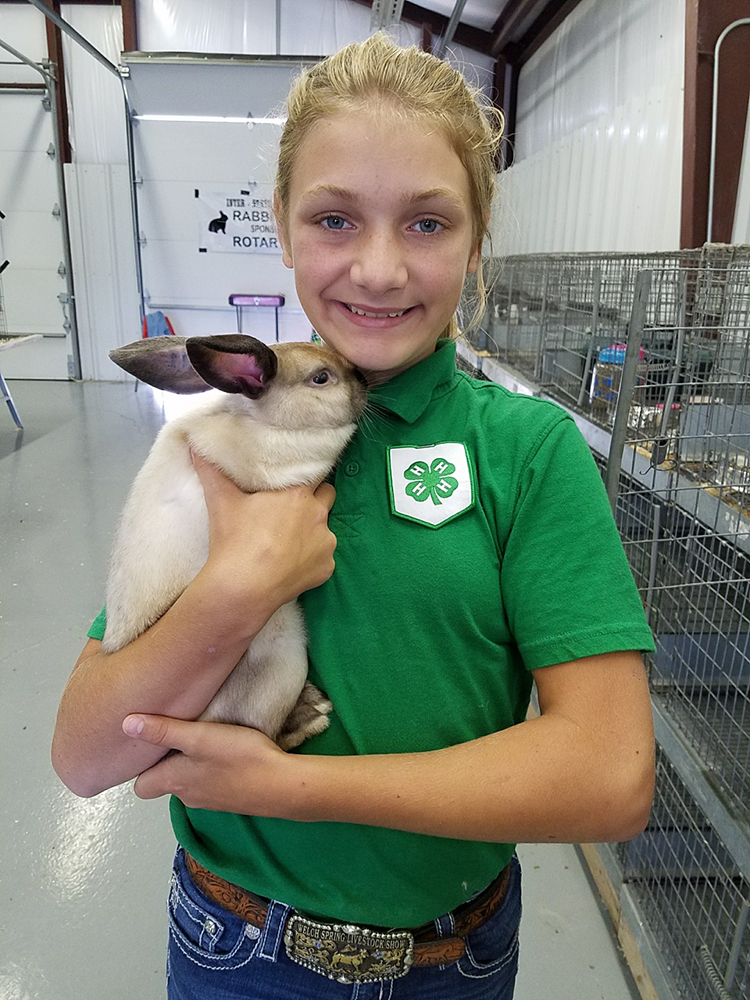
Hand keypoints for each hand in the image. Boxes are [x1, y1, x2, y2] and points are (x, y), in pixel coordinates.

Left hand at [123, 713, 293, 814]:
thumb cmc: (239, 758)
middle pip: (165, 781)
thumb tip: (126, 724)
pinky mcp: (231, 798)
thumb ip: (164, 730)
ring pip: (190, 781)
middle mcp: (188, 796)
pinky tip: (228, 752)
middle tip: (177, 732)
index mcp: (174, 782)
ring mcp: (211, 801)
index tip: (150, 742)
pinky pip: (212, 783)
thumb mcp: (198, 737)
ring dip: (192, 763)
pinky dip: (213, 769)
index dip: (141, 765)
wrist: (282, 785)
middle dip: (167, 760)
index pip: (140, 786)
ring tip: (203, 736)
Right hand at [192, 452, 337, 608]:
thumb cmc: (234, 539)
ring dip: (313, 531)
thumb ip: (211, 469)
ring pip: (326, 529)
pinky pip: (323, 559)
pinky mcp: (326, 569)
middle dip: (314, 499)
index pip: (315, 472)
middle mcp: (319, 515)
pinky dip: (312, 560)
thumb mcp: (221, 500)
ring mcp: (326, 544)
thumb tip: (195, 443)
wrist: (243, 587)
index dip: (304, 474)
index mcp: (299, 494)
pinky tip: (290, 564)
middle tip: (289, 508)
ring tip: (287, 540)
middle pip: (327, 496)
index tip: (293, 479)